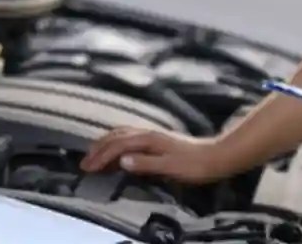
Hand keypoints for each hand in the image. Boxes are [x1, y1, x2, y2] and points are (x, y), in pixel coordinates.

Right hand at [81, 128, 233, 184]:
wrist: (217, 156)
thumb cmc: (194, 165)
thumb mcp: (170, 167)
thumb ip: (145, 163)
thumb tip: (121, 160)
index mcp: (148, 139)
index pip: (117, 146)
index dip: (101, 156)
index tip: (87, 168)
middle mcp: (148, 133)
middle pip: (116, 136)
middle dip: (98, 148)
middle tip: (84, 163)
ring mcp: (153, 134)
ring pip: (122, 134)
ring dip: (106, 143)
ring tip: (94, 155)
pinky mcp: (157, 139)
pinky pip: (129, 137)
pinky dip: (116, 142)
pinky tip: (118, 150)